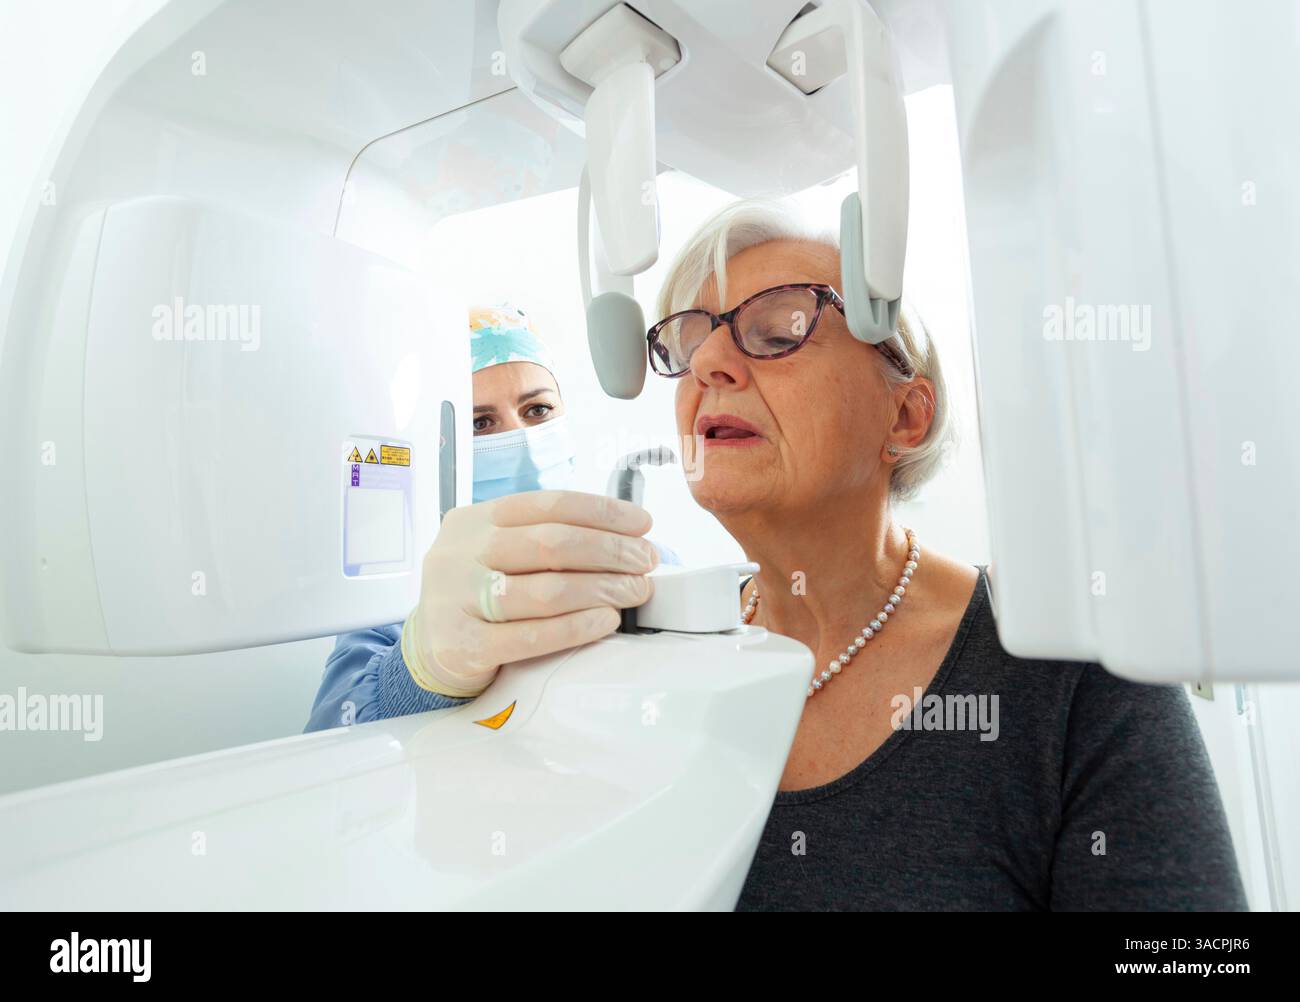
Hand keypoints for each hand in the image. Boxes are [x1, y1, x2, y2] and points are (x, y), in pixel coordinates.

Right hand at [404, 490, 657, 695]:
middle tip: (645, 562)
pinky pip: (531, 635)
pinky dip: (576, 627)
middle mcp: (461, 553)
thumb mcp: (495, 552)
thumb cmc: (478, 594)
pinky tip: (605, 620)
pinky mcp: (463, 645)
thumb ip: (543, 539)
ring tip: (635, 592)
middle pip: (550, 543)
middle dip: (610, 551)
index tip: (642, 524)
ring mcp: (457, 599)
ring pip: (544, 590)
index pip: (548, 504)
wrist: (428, 649)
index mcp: (475, 520)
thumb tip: (624, 540)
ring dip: (601, 589)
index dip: (602, 511)